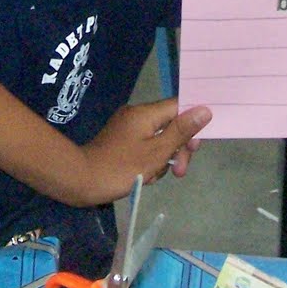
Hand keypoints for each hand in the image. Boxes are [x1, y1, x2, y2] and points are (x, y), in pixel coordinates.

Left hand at [76, 99, 211, 205]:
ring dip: (163, 159)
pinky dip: (149, 161)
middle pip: (170, 125)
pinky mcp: (121, 142)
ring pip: (159, 139)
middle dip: (177, 149)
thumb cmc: (121, 167)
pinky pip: (145, 147)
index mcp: (146, 113)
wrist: (81, 180)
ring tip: (153, 178)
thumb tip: (205, 109)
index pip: (179, 107)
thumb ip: (181, 131)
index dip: (192, 125)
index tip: (195, 146)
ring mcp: (127, 128)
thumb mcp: (157, 152)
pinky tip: (144, 177)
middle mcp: (137, 115)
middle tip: (178, 172)